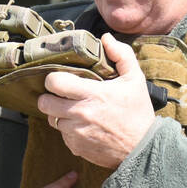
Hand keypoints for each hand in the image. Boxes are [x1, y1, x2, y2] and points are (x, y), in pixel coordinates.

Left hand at [37, 33, 154, 168]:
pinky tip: (84, 126)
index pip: (54, 82)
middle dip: (49, 97)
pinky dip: (69, 130)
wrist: (142, 149)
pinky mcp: (75, 147)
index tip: (61, 79)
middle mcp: (79, 114)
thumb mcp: (135, 79)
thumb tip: (106, 38)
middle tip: (61, 95)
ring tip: (74, 110)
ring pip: (51, 120)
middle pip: (44, 103)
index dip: (53, 79)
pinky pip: (63, 135)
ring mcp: (75, 133)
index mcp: (91, 94)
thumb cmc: (138, 113)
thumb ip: (121, 55)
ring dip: (59, 114)